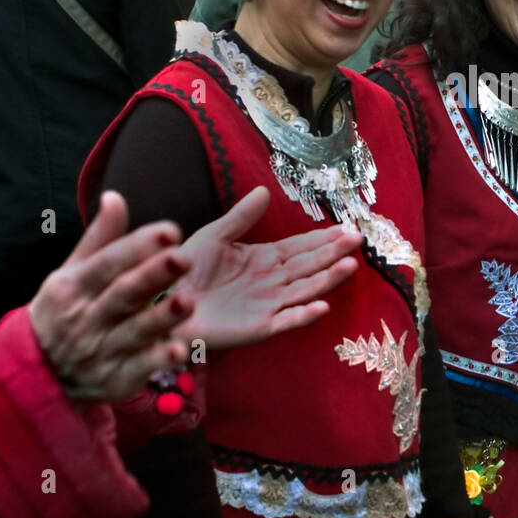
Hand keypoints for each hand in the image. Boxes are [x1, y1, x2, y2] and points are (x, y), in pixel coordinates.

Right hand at [28, 191, 192, 401]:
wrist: (38, 373)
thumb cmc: (64, 311)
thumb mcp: (73, 274)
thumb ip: (100, 238)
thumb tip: (115, 196)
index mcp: (75, 285)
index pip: (108, 262)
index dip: (138, 246)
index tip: (170, 230)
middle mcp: (87, 317)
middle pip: (123, 294)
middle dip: (153, 276)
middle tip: (184, 257)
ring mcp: (101, 350)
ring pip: (135, 331)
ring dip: (162, 318)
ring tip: (188, 302)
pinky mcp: (116, 378)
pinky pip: (139, 369)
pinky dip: (158, 361)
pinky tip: (180, 351)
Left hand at [168, 186, 362, 350]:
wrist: (160, 302)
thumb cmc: (185, 270)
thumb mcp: (214, 235)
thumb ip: (241, 217)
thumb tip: (264, 190)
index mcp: (264, 259)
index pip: (301, 247)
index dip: (324, 237)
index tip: (347, 227)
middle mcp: (272, 282)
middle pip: (310, 265)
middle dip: (334, 252)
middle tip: (357, 238)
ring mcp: (268, 305)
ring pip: (306, 290)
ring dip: (328, 279)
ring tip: (349, 265)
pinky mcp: (258, 327)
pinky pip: (286, 320)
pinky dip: (304, 315)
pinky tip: (322, 306)